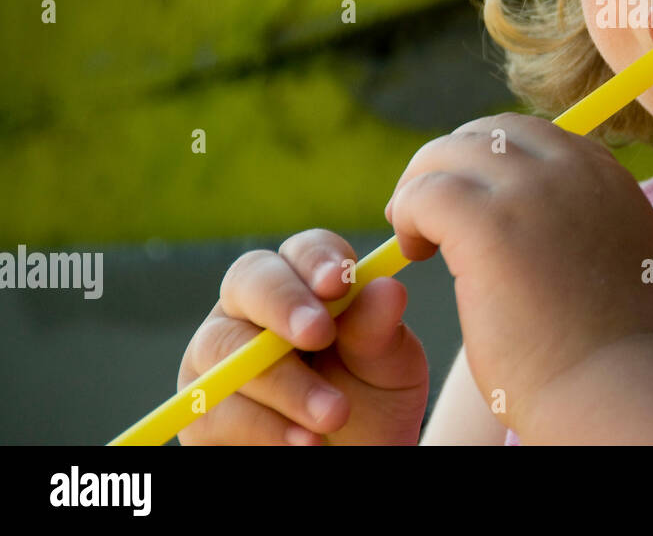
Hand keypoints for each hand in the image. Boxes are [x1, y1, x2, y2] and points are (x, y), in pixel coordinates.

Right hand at [177, 229, 429, 444]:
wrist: (353, 465)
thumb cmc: (370, 403)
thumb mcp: (389, 369)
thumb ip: (380, 332)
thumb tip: (388, 288)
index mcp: (304, 285)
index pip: (301, 251)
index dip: (317, 259)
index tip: (339, 283)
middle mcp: (251, 311)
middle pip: (248, 281)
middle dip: (284, 304)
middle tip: (319, 334)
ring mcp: (215, 360)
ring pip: (227, 348)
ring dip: (285, 382)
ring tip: (334, 414)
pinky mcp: (199, 413)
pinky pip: (214, 409)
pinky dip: (262, 427)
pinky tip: (304, 442)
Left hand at [385, 112, 652, 434]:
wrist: (608, 391)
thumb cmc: (607, 351)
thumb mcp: (619, 261)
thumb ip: (589, 221)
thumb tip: (552, 215)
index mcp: (607, 177)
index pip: (533, 137)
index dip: (492, 164)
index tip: (473, 203)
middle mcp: (574, 169)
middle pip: (490, 132)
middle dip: (452, 165)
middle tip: (427, 214)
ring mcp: (532, 190)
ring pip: (450, 153)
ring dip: (421, 188)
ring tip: (415, 238)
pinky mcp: (488, 223)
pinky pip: (425, 191)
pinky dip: (408, 214)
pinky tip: (413, 252)